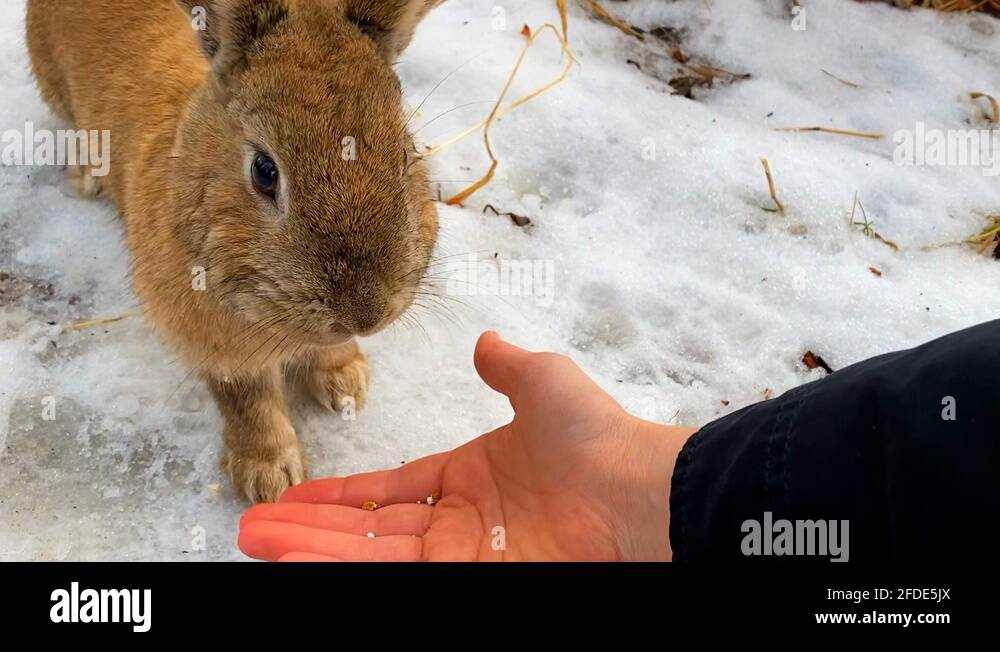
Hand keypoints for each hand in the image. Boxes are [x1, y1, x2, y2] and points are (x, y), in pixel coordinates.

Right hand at [238, 332, 696, 560]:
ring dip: (312, 549)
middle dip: (308, 529)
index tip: (297, 497)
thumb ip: (509, 368)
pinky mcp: (473, 582)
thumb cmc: (598, 438)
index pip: (387, 493)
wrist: (637, 491)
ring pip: (371, 557)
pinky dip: (346, 567)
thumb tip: (488, 342)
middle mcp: (458, 524)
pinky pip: (396, 575)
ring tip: (258, 542)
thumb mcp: (545, 383)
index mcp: (467, 480)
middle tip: (253, 528)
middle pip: (366, 532)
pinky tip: (304, 562)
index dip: (341, 496)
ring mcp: (463, 557)